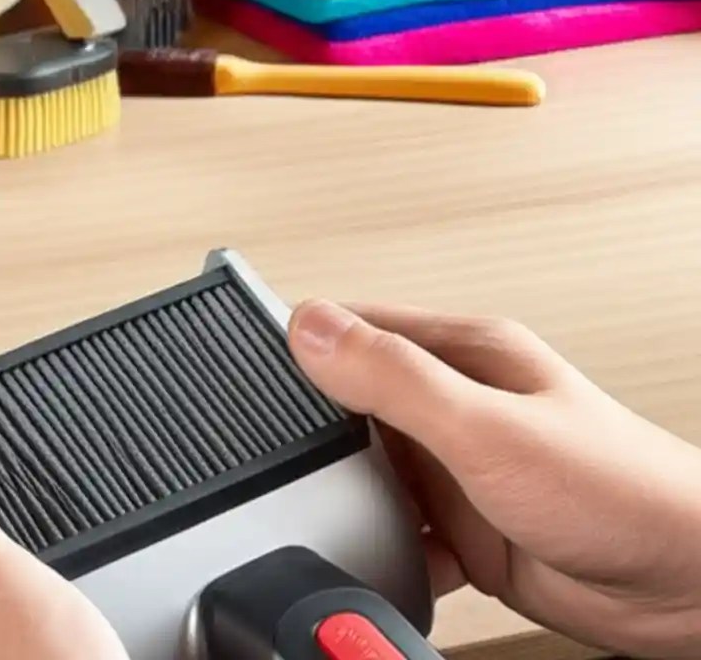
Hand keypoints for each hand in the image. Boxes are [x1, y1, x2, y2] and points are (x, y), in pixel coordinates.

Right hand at [287, 300, 700, 657]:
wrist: (682, 587)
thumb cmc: (621, 492)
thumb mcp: (487, 426)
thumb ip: (393, 377)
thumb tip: (311, 328)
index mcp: (464, 354)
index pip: (355, 325)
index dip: (301, 343)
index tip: (254, 374)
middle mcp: (457, 404)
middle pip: (348, 402)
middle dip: (316, 433)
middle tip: (293, 457)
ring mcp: (457, 465)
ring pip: (364, 470)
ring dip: (349, 494)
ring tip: (348, 507)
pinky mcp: (461, 523)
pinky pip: (393, 527)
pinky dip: (383, 543)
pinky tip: (399, 551)